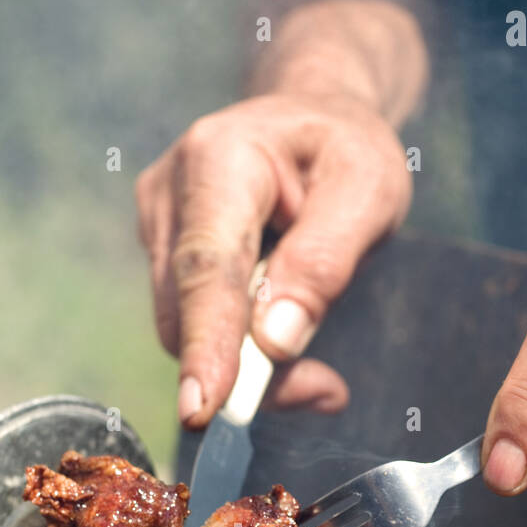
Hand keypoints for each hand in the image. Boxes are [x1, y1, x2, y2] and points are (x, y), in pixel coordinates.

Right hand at [135, 92, 410, 426]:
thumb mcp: (369, 191)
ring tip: (318, 375)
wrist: (313, 119)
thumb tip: (274, 339)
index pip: (206, 266)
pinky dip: (240, 355)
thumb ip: (324, 261)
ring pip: (185, 330)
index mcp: (219, 159)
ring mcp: (157, 226)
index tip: (203, 407)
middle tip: (324, 391)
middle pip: (188, 311)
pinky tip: (287, 343)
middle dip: (245, 371)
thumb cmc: (345, 151)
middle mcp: (170, 191)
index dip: (205, 342)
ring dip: (248, 368)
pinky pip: (191, 327)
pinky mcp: (161, 256)